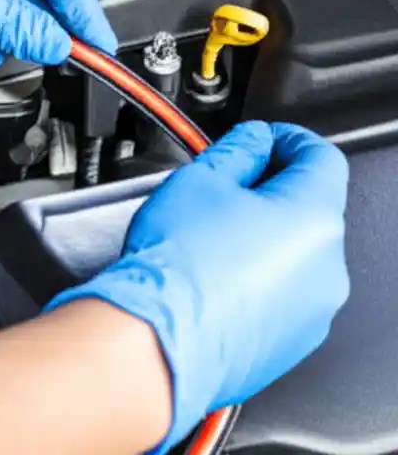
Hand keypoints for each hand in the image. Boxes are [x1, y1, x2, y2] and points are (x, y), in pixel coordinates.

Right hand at [47, 122, 349, 452]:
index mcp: (314, 218)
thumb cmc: (174, 267)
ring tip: (205, 243)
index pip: (320, 157)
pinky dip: (252, 284)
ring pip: (293, 258)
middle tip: (219, 192)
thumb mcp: (198, 180)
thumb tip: (253, 142)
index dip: (286, 139)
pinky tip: (209, 282)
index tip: (261, 140)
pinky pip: (279, 299)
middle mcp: (328, 268)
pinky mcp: (290, 343)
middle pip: (307, 210)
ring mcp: (313, 311)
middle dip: (266, 194)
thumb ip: (237, 149)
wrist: (155, 342)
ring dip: (259, 241)